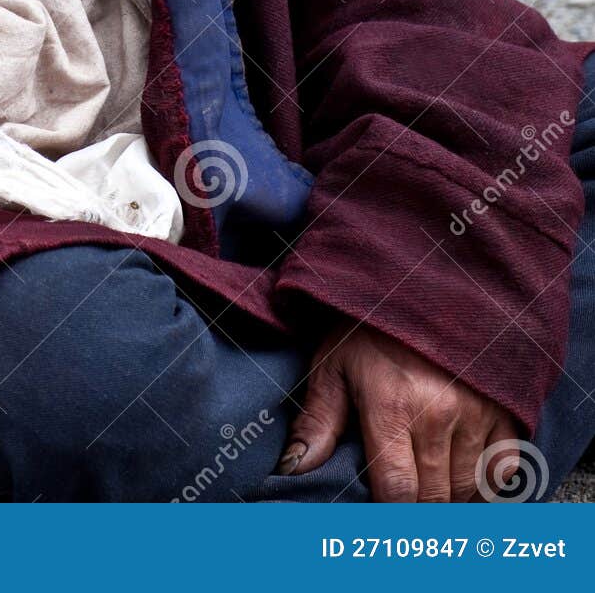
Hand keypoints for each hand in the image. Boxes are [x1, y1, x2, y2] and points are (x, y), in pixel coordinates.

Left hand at [276, 317, 521, 500]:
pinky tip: (463, 475)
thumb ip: (317, 420)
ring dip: (449, 496)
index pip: (398, 492)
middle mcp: (437, 413)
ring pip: (468, 487)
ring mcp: (475, 411)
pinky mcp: (501, 406)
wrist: (421, 281)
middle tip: (402, 498)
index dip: (390, 514)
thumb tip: (292, 468)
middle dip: (416, 507)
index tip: (381, 513)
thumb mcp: (333, 363)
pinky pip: (503, 467)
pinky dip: (486, 481)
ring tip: (428, 486)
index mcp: (391, 406)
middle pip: (434, 497)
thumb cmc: (369, 325)